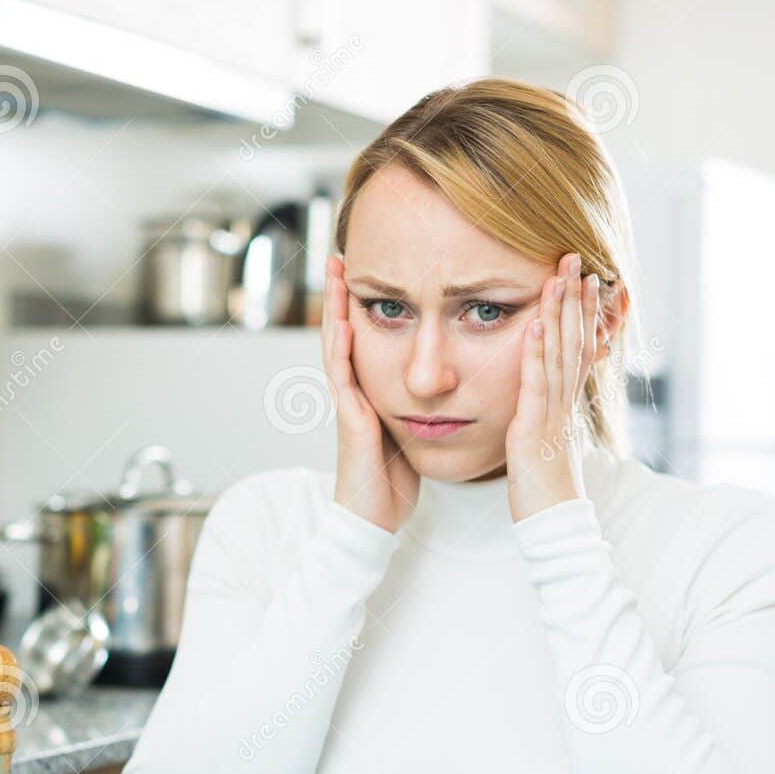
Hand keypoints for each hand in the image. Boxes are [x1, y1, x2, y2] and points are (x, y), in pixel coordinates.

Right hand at [323, 256, 420, 533]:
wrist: (375, 518)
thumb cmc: (394, 482)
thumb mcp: (410, 432)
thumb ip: (418, 407)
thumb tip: (440, 387)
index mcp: (370, 391)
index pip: (363, 337)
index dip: (363, 303)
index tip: (366, 269)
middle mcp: (355, 391)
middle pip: (343, 330)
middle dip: (340, 293)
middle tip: (339, 255)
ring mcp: (349, 402)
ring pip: (337, 344)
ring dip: (334, 306)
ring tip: (335, 271)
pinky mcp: (351, 417)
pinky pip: (343, 374)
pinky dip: (341, 345)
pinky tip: (344, 319)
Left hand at [506, 252, 599, 521]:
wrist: (554, 524)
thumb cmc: (544, 491)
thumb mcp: (545, 446)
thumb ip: (544, 419)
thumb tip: (542, 404)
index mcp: (565, 405)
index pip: (576, 348)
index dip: (581, 312)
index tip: (583, 278)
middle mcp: (564, 403)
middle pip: (574, 341)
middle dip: (575, 298)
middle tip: (576, 257)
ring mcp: (553, 413)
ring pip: (560, 353)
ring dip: (561, 312)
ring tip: (561, 274)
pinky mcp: (536, 428)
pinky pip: (538, 383)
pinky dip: (538, 350)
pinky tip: (539, 322)